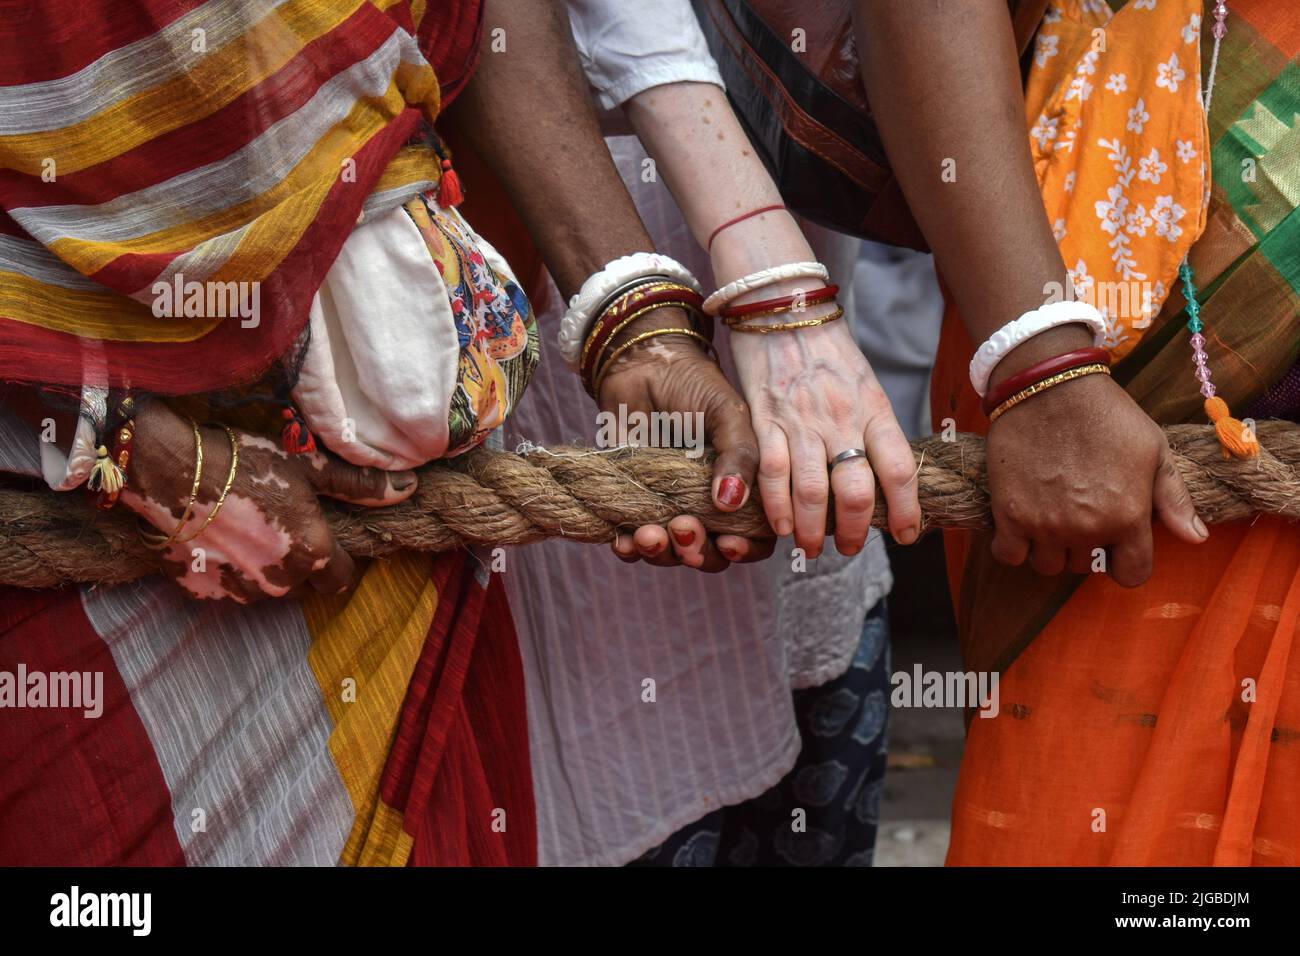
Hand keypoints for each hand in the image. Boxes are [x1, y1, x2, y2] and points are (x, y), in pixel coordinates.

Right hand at [120, 402, 416, 601]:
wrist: (170, 468)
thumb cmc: (245, 462)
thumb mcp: (310, 466)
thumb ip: (360, 485)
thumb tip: (409, 487)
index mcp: (312, 554)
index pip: (340, 578)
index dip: (334, 559)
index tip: (319, 534)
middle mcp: (280, 583)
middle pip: (302, 584)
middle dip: (298, 561)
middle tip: (278, 522)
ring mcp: (238, 590)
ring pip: (265, 589)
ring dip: (262, 568)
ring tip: (245, 527)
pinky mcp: (202, 591)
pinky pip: (226, 587)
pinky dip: (225, 570)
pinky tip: (215, 537)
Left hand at [596, 305, 770, 571]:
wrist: (643, 365)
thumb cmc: (694, 386)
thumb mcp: (728, 415)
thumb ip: (740, 456)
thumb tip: (730, 502)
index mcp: (740, 490)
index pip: (753, 537)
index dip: (745, 549)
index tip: (731, 542)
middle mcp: (707, 507)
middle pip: (711, 555)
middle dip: (698, 552)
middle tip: (684, 527)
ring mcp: (668, 508)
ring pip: (671, 555)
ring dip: (663, 554)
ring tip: (651, 534)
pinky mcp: (631, 504)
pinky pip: (631, 542)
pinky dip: (629, 549)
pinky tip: (625, 541)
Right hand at [729, 305, 920, 558]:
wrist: (782, 305)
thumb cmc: (826, 348)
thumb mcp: (863, 383)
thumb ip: (871, 427)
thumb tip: (880, 478)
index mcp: (873, 407)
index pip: (899, 469)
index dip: (906, 509)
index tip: (905, 535)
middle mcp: (841, 417)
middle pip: (855, 490)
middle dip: (853, 530)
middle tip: (848, 547)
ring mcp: (801, 418)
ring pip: (811, 491)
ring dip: (813, 529)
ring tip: (813, 546)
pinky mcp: (764, 418)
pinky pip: (772, 473)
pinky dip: (776, 508)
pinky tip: (781, 527)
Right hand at [985, 368, 1207, 586]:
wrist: (1049, 387)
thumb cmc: (1107, 414)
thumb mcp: (1154, 449)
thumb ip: (1175, 499)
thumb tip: (1197, 538)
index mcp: (1128, 516)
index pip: (1131, 575)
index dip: (1125, 562)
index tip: (1114, 545)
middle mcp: (1087, 528)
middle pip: (1084, 567)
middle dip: (1084, 548)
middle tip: (1078, 515)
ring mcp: (1045, 524)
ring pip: (1047, 565)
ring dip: (1049, 548)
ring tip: (1049, 517)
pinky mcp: (1010, 514)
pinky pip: (1009, 555)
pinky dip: (1013, 546)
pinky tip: (1019, 524)